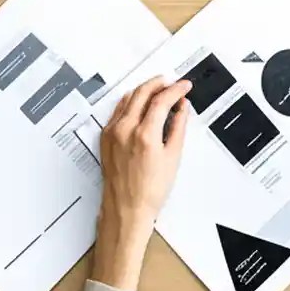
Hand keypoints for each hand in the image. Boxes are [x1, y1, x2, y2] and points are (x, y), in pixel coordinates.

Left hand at [90, 76, 191, 290]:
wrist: (126, 208)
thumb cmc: (149, 190)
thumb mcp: (173, 157)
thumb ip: (178, 127)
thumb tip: (182, 108)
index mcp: (144, 134)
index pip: (162, 100)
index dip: (176, 89)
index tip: (184, 86)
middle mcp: (124, 130)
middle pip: (142, 92)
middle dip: (160, 83)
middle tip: (172, 83)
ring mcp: (112, 132)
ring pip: (128, 98)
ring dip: (145, 90)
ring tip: (159, 90)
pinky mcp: (105, 137)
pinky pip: (118, 110)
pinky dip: (131, 101)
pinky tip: (140, 104)